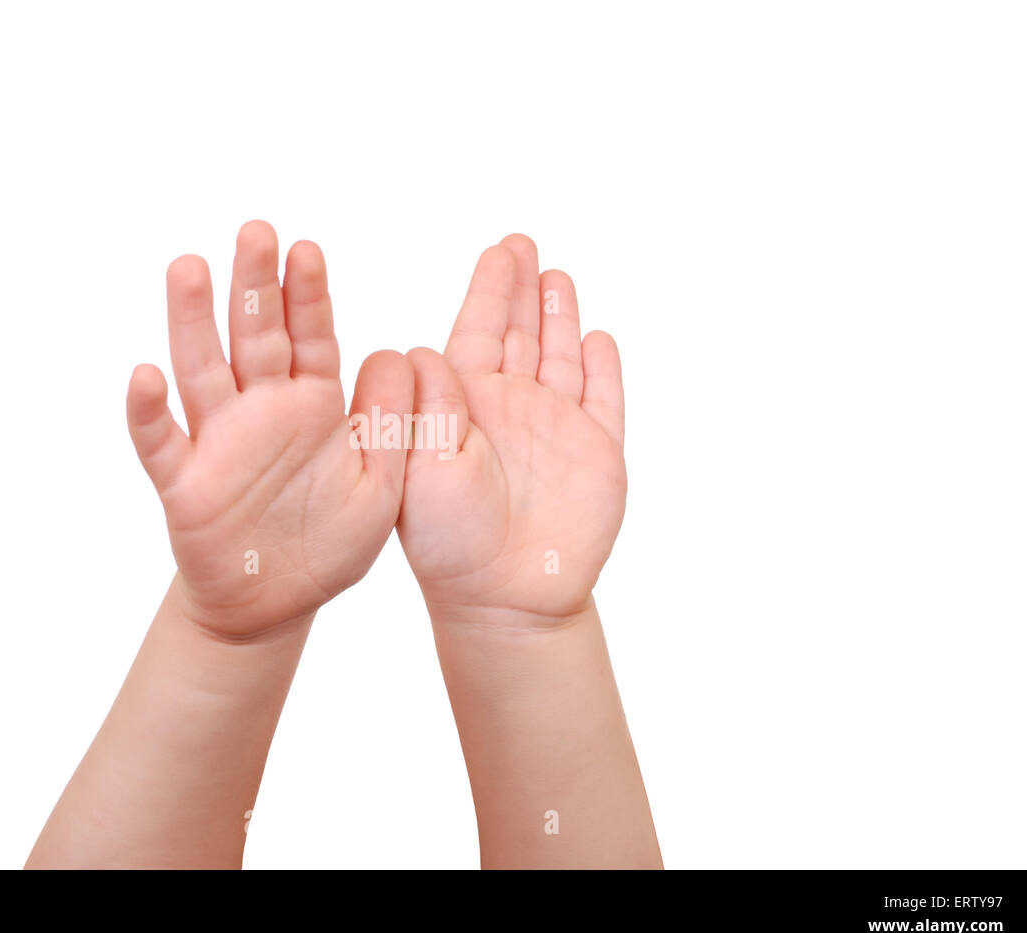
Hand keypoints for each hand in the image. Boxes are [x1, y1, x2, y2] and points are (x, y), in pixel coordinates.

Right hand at [126, 221, 412, 639]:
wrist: (276, 601)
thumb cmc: (331, 540)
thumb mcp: (384, 486)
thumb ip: (392, 424)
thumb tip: (398, 355)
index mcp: (314, 404)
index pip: (311, 335)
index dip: (307, 294)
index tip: (307, 248)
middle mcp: (262, 409)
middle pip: (253, 335)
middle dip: (254, 284)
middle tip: (255, 231)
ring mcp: (219, 440)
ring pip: (202, 370)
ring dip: (192, 321)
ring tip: (188, 267)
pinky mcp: (184, 481)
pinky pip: (161, 442)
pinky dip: (149, 412)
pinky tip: (145, 376)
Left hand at [398, 235, 625, 625]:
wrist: (506, 597)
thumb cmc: (450, 540)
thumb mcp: (422, 467)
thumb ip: (427, 405)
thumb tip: (424, 347)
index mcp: (464, 404)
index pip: (476, 331)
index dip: (489, 290)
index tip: (497, 251)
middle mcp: (509, 408)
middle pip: (518, 332)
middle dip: (520, 287)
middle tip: (521, 242)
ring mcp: (556, 427)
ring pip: (561, 356)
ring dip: (560, 315)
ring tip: (557, 274)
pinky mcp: (598, 451)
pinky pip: (605, 397)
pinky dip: (604, 367)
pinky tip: (599, 337)